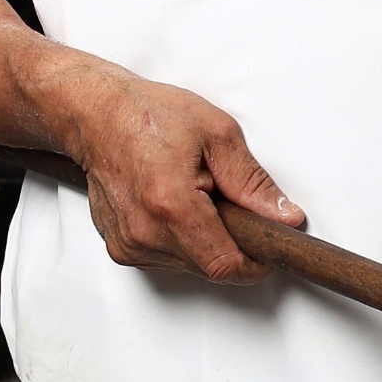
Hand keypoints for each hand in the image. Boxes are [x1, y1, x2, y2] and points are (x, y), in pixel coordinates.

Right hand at [62, 67, 304, 283]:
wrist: (97, 115)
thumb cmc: (149, 116)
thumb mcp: (218, 135)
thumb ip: (254, 183)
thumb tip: (284, 216)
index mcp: (171, 204)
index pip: (224, 264)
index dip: (254, 263)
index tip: (266, 248)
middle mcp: (145, 232)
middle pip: (210, 266)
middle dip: (230, 241)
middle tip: (227, 201)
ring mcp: (129, 244)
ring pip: (190, 265)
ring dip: (205, 239)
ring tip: (196, 196)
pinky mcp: (121, 248)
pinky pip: (167, 259)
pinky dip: (182, 239)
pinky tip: (175, 205)